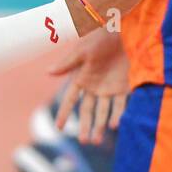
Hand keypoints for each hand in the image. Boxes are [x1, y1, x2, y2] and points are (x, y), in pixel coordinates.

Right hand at [52, 27, 129, 143]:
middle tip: (84, 141)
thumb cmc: (100, 38)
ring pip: (103, 112)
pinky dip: (118, 115)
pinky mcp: (124, 87)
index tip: (58, 127)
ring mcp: (109, 88)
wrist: (123, 30)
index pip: (70, 99)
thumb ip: (67, 64)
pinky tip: (116, 125)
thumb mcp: (83, 51)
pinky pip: (121, 105)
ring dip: (100, 126)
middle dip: (85, 126)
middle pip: (87, 111)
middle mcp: (94, 86)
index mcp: (81, 78)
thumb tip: (47, 72)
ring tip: (97, 140)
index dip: (64, 113)